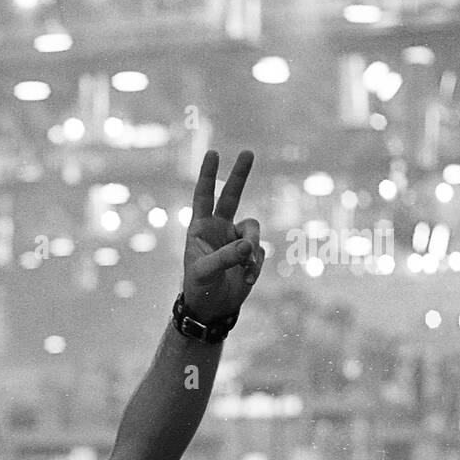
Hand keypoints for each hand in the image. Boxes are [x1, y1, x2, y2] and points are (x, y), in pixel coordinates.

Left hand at [182, 149, 263, 322]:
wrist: (213, 308)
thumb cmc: (200, 287)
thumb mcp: (206, 272)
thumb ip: (226, 257)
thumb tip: (249, 245)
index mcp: (200, 228)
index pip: (204, 196)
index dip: (208, 175)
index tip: (213, 153)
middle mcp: (219, 228)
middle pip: (231, 196)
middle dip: (240, 175)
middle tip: (248, 152)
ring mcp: (236, 239)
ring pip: (252, 230)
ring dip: (250, 249)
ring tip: (245, 270)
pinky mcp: (250, 252)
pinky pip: (259, 251)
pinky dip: (255, 265)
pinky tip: (247, 279)